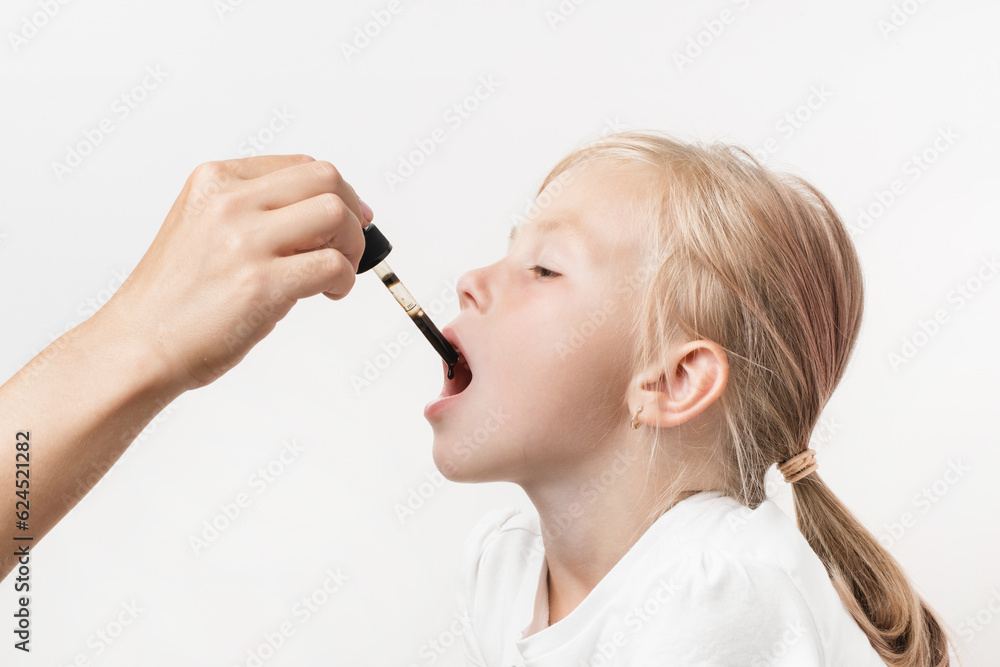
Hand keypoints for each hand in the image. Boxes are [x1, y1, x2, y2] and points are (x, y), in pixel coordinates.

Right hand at [97, 154, 372, 390]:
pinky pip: (332, 265)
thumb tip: (326, 212)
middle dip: (352, 212)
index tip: (351, 214)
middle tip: (349, 245)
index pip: (299, 165)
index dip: (336, 191)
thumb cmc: (173, 298)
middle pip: (326, 179)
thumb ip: (253, 212)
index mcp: (214, 181)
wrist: (138, 345)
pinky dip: (344, 280)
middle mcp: (229, 202)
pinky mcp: (260, 283)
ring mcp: (244, 241)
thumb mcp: (203, 227)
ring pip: (336, 214)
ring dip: (351, 245)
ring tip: (336, 271)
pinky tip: (329, 293)